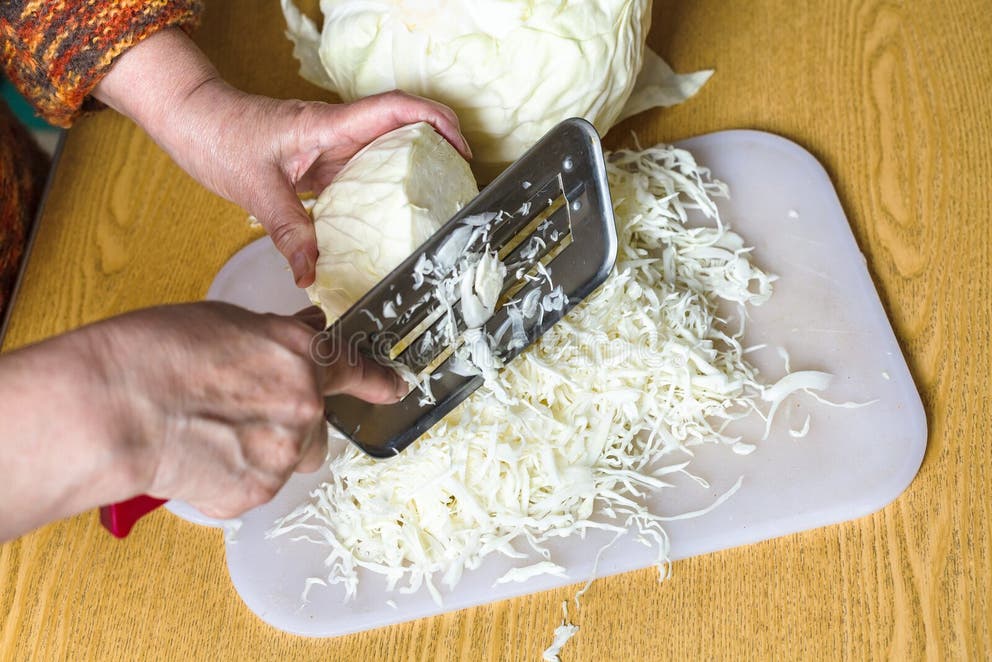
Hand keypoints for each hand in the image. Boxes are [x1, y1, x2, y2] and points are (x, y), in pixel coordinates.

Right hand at [90, 302, 404, 518]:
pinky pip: (256, 487)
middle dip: (291, 422)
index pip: (355, 367)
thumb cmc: (153, 355)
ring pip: (291, 460)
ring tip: (214, 437)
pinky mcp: (256, 492)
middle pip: (318, 425)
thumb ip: (275, 338)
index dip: (377, 379)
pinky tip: (198, 458)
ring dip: (267, 452)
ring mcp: (283, 453)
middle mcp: (304, 405)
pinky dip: (232, 477)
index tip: (393, 387)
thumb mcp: (225, 324)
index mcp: (300, 355)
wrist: (112, 407)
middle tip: (240, 414)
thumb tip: (303, 335)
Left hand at [94, 28, 471, 287]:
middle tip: (459, 184)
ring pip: (385, 149)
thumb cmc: (219, 137)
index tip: (461, 146)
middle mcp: (335, 130)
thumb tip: (314, 277)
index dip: (436, 121)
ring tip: (435, 203)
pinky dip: (382, 188)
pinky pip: (362, 170)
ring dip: (414, 167)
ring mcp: (330, 144)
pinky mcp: (321, 159)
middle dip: (438, 146)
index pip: (395, 109)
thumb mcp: (256, 190)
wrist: (192, 119)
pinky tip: (387, 218)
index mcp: (328, 125)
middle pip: (402, 127)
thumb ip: (290, 233)